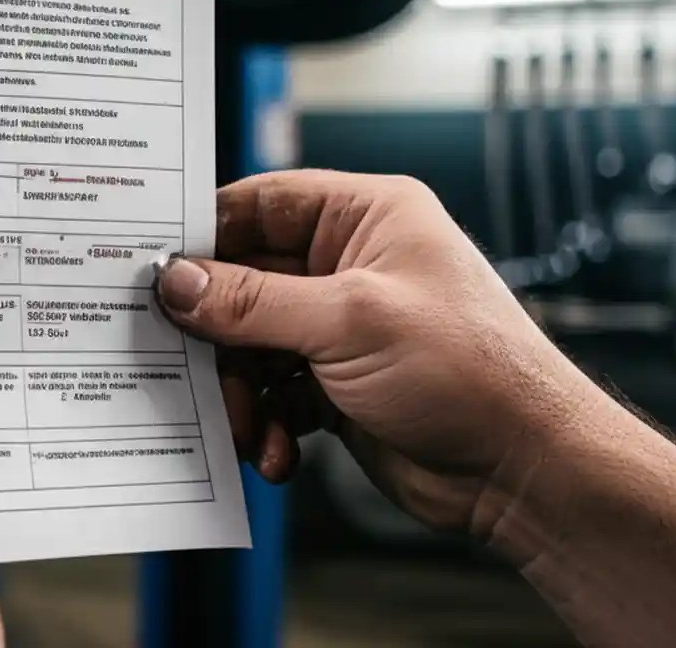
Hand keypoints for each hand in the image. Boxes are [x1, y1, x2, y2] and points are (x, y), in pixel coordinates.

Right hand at [156, 170, 597, 534]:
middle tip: (188, 366)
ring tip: (247, 428)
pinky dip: (264, 421)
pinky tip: (277, 450)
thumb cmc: (470, 371)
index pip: (261, 204)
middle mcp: (349, 264)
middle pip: (242, 282)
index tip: (153, 267)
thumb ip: (252, 301)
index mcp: (366, 217)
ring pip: (248, 344)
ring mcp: (340, 326)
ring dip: (239, 391)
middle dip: (216, 334)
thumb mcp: (349, 322)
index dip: (205, 234)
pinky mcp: (334, 381)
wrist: (523, 470)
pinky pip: (270, 391)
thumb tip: (176, 281)